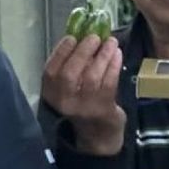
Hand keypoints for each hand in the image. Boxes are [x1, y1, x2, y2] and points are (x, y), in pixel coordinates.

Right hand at [41, 34, 125, 154]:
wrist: (99, 133)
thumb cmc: (84, 102)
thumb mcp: (70, 87)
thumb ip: (72, 65)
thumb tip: (82, 35)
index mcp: (52, 94)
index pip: (50, 71)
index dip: (61, 52)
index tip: (73, 37)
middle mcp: (65, 102)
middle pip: (69, 73)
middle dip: (83, 51)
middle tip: (95, 37)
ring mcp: (84, 107)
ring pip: (91, 76)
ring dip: (102, 55)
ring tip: (111, 42)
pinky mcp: (103, 108)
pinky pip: (108, 83)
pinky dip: (113, 65)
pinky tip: (117, 54)